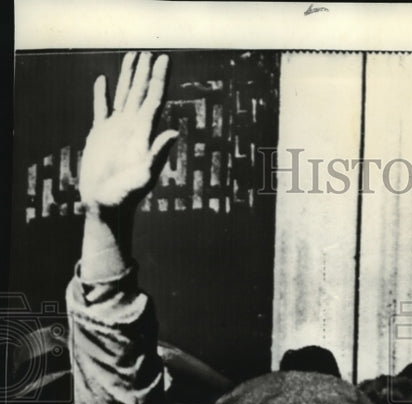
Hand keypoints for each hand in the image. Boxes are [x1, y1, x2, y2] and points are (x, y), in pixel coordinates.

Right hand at [79, 51, 178, 210]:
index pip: (154, 99)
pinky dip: (101, 94)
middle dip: (146, 73)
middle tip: (151, 52)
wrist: (105, 207)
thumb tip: (174, 131)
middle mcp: (132, 128)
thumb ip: (158, 153)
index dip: (159, 78)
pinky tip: (103, 80)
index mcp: (143, 133)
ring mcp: (115, 130)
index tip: (164, 59)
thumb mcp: (144, 175)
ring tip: (132, 56)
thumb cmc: (125, 196)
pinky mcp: (99, 135)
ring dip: (128, 77)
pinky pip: (101, 109)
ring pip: (123, 95)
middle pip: (141, 93)